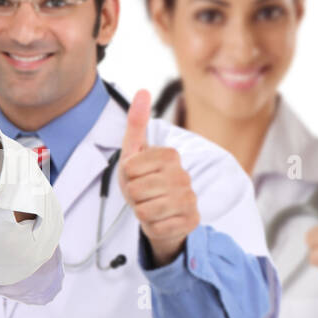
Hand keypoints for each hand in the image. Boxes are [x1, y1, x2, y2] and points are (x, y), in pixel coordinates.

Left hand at [117, 89, 199, 266]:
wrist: (160, 214)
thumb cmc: (144, 181)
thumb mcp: (134, 152)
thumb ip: (137, 123)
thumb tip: (143, 90)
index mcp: (170, 155)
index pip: (130, 167)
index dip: (127, 175)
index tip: (138, 175)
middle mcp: (183, 175)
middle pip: (136, 190)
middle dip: (133, 196)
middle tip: (143, 194)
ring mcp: (189, 199)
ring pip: (145, 210)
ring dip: (141, 211)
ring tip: (150, 205)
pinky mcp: (190, 221)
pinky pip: (155, 227)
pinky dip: (152, 227)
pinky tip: (160, 220)